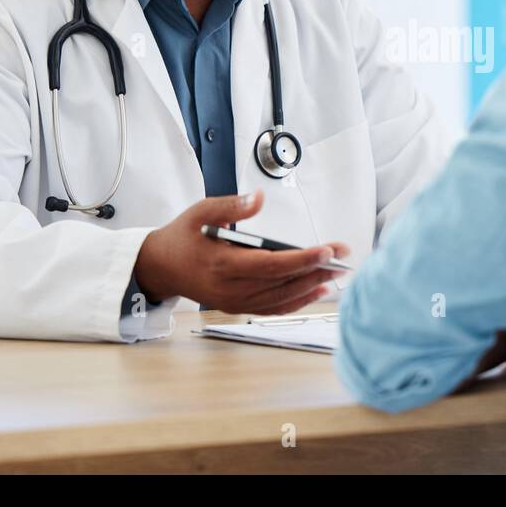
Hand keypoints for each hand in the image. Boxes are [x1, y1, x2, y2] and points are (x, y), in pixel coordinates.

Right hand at [134, 191, 348, 314]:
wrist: (161, 266)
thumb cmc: (183, 237)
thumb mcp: (201, 211)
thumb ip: (232, 206)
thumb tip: (259, 198)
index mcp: (222, 264)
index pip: (271, 265)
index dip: (302, 259)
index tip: (327, 250)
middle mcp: (230, 288)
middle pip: (282, 283)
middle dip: (317, 270)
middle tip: (344, 258)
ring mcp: (235, 301)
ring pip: (282, 299)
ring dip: (312, 287)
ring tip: (338, 273)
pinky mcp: (238, 307)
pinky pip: (274, 308)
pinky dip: (298, 301)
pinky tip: (318, 290)